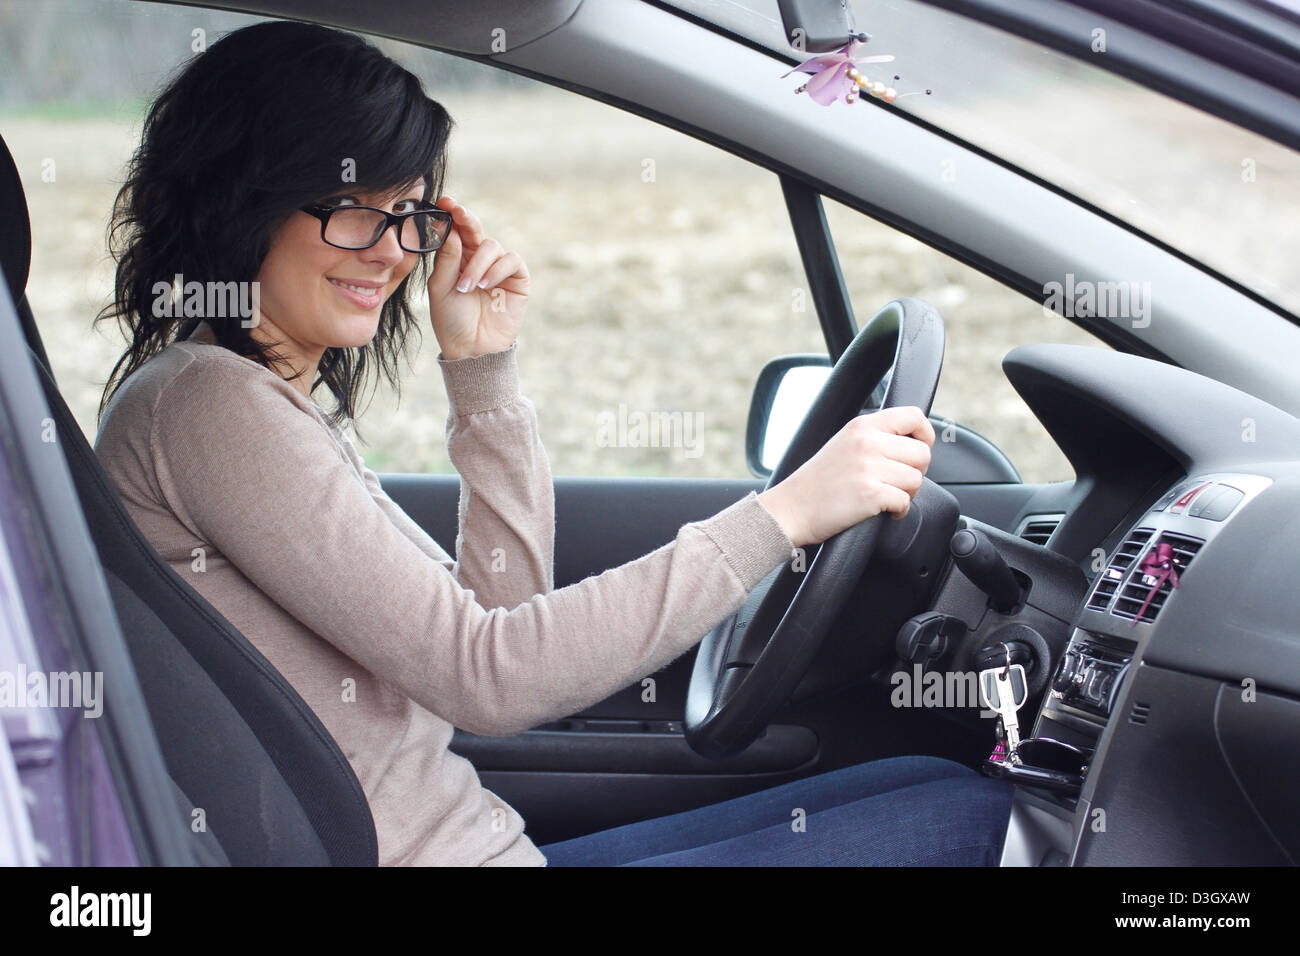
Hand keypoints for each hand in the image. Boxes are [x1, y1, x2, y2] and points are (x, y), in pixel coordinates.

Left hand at [427, 196, 529, 359]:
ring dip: (478, 264)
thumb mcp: (440, 289)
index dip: (452, 214)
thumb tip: (454, 230)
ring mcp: (499, 268)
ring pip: (492, 246)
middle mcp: (479, 259)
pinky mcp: (517, 279)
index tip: (444, 202)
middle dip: (467, 219)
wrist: (471, 349)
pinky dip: (497, 269)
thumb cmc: (451, 320)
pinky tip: (485, 285)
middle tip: (458, 212)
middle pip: (476, 229)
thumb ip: (447, 260)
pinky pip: (511, 260)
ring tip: (467, 287)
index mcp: (458, 258)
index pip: (457, 230)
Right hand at [758, 406, 935, 547]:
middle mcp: (867, 442)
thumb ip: (875, 437)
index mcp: (862, 426)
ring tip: (887, 496)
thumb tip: (913, 443)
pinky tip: (884, 511)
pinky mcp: (871, 494)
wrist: (791, 508)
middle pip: (922, 453)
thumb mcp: (844, 444)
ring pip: (917, 479)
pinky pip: (906, 502)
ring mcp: (869, 468)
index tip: (918, 449)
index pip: (914, 416)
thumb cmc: (816, 482)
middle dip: (916, 472)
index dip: (925, 435)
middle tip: (897, 482)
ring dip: (907, 493)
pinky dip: (898, 511)